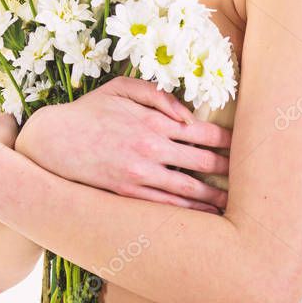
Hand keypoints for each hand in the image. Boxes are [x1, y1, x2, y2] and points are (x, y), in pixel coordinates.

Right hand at [14, 76, 230, 211]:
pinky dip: (189, 210)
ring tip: (233, 201)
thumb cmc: (89, 111)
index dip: (225, 139)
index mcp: (153, 120)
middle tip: (248, 175)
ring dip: (214, 195)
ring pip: (189, 188)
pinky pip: (167, 205)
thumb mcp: (120, 88)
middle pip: (202, 161)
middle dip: (227, 168)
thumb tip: (187, 112)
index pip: (201, 131)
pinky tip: (204, 214)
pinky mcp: (128, 194)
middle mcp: (151, 148)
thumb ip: (158, 95)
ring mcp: (141, 174)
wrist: (54, 141)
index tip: (241, 145)